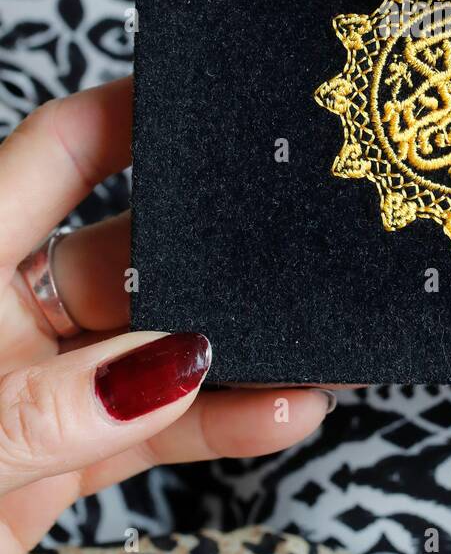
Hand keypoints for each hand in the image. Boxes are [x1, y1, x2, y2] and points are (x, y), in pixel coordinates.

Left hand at [0, 75, 331, 553]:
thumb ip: (46, 407)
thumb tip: (166, 366)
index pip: (54, 154)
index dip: (128, 114)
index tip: (211, 96)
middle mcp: (4, 313)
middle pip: (130, 250)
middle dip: (214, 249)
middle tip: (293, 241)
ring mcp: (39, 385)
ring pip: (158, 347)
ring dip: (240, 351)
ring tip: (316, 345)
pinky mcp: (60, 457)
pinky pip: (156, 429)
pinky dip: (222, 424)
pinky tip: (282, 412)